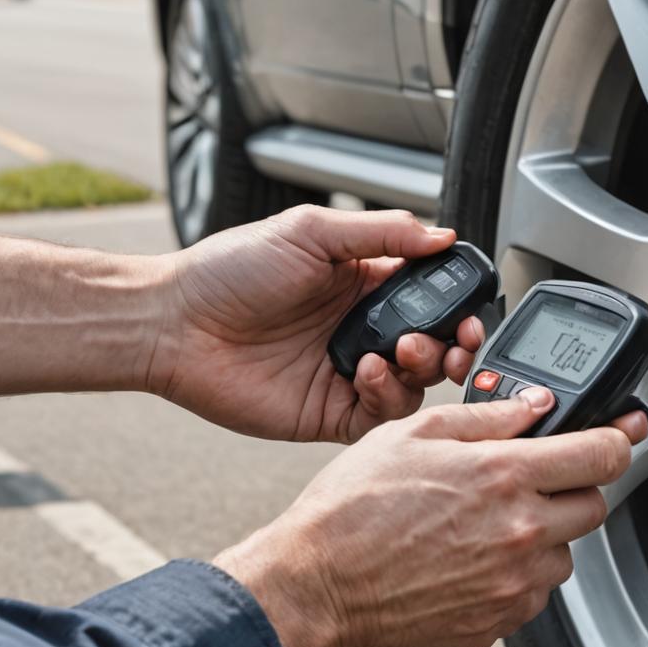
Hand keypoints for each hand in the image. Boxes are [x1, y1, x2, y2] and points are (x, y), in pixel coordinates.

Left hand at [151, 206, 483, 443]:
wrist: (175, 324)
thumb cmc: (228, 271)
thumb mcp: (311, 231)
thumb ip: (382, 232)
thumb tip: (442, 234)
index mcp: (363, 283)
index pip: (432, 294)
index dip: (459, 302)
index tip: (472, 304)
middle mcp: (361, 329)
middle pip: (437, 344)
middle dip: (457, 343)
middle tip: (458, 339)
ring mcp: (348, 372)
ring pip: (418, 383)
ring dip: (424, 367)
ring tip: (402, 350)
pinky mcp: (330, 412)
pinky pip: (381, 415)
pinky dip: (388, 397)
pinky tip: (366, 373)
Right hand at [215, 387, 637, 646]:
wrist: (314, 591)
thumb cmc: (348, 513)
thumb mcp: (410, 434)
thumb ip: (486, 416)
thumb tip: (534, 404)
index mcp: (504, 476)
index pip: (604, 455)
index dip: (615, 439)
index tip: (615, 437)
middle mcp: (520, 533)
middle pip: (594, 506)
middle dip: (569, 488)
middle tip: (524, 483)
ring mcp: (513, 585)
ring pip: (564, 555)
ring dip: (541, 537)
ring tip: (481, 527)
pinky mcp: (498, 624)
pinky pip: (531, 595)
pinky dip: (512, 577)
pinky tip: (464, 562)